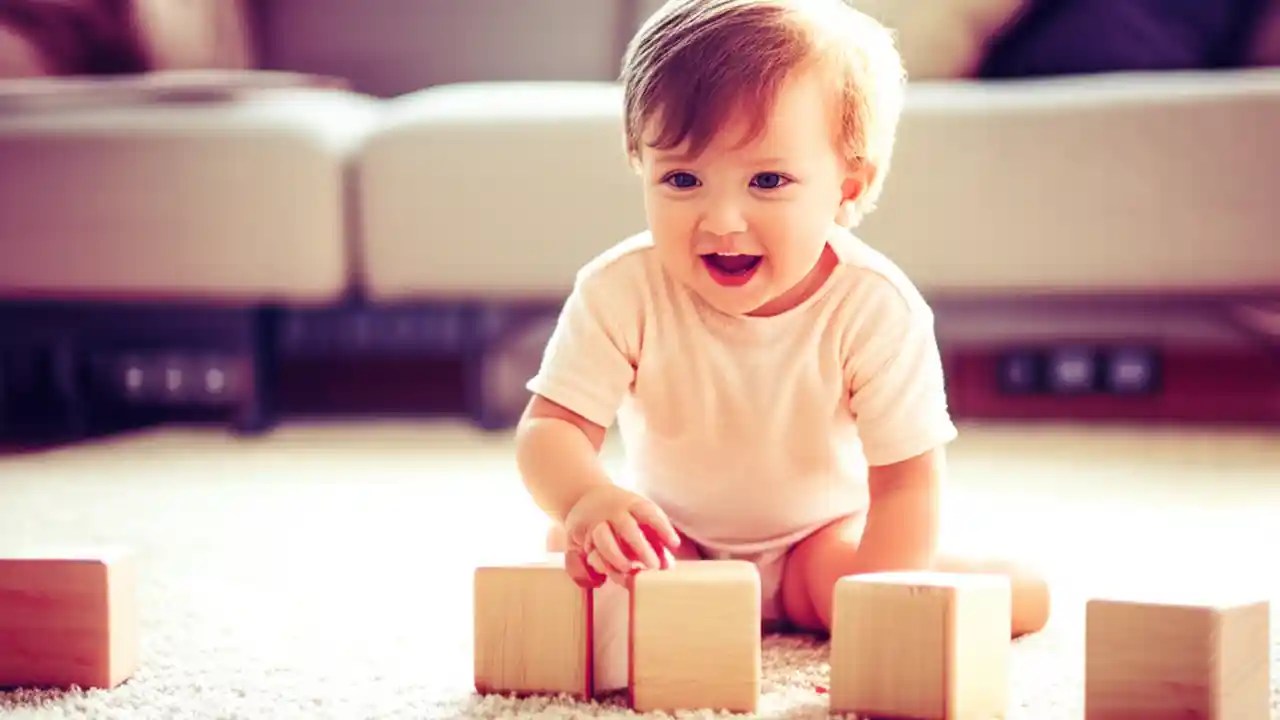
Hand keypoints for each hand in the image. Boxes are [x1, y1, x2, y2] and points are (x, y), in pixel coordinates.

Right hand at [562, 485, 680, 587]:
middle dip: (641, 548)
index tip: (675, 544)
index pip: (649, 513)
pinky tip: (607, 576)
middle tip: (653, 566)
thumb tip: (667, 565)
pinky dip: (598, 566)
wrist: (585, 499)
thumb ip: (654, 540)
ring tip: (628, 571)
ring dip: (616, 558)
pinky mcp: (579, 537)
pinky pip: (588, 553)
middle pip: (627, 528)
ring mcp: (595, 524)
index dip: (663, 528)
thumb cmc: (622, 515)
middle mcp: (613, 512)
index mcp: (632, 504)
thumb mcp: (639, 517)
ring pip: (603, 539)